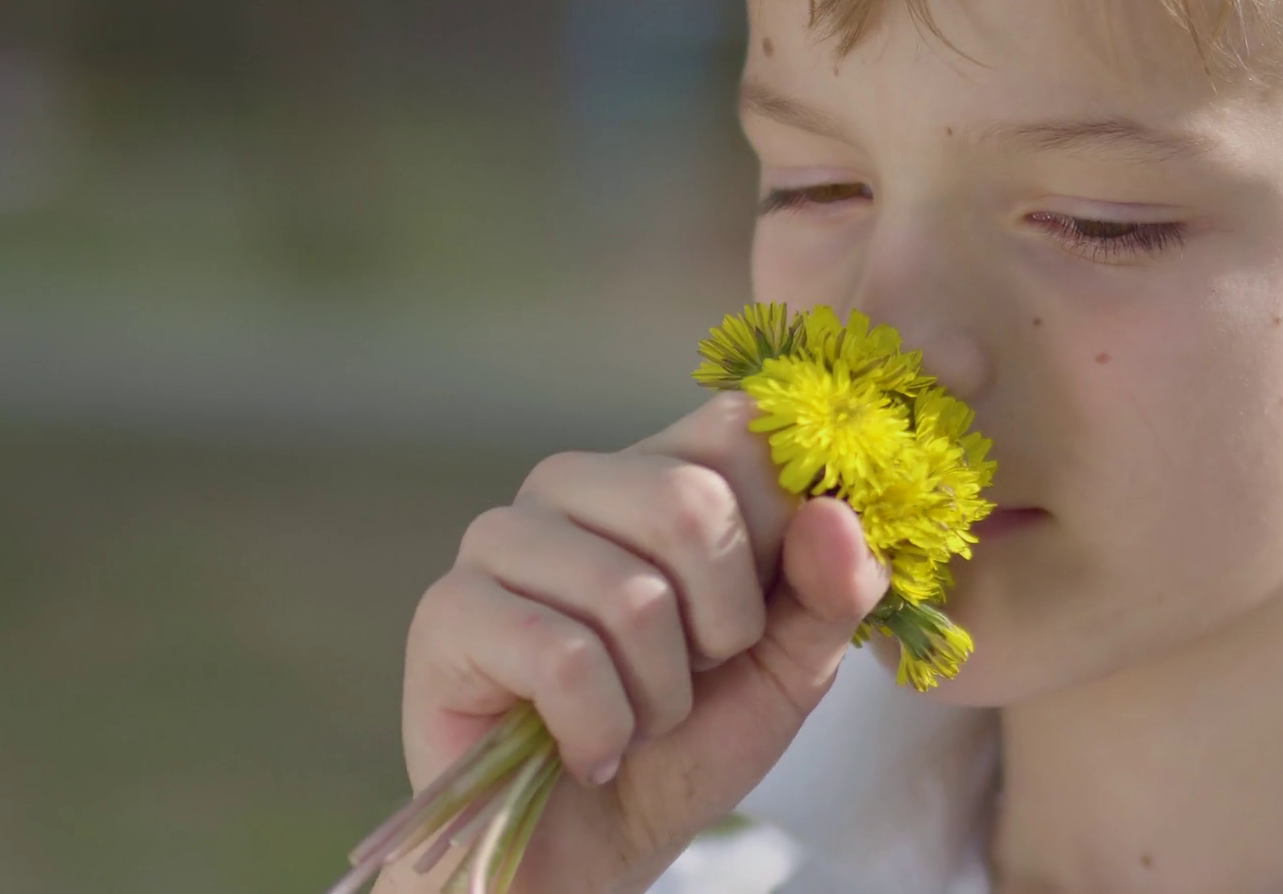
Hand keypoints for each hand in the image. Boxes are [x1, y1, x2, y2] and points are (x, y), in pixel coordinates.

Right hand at [375, 393, 888, 892]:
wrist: (593, 851)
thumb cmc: (689, 740)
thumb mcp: (791, 665)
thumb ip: (834, 587)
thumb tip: (835, 515)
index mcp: (658, 468)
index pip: (739, 430)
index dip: (780, 530)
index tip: (760, 610)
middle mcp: (573, 482)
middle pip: (688, 502)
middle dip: (721, 626)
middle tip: (692, 675)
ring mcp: (500, 539)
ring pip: (630, 594)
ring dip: (661, 695)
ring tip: (635, 717)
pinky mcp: (447, 613)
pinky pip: (564, 659)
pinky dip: (602, 730)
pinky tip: (588, 750)